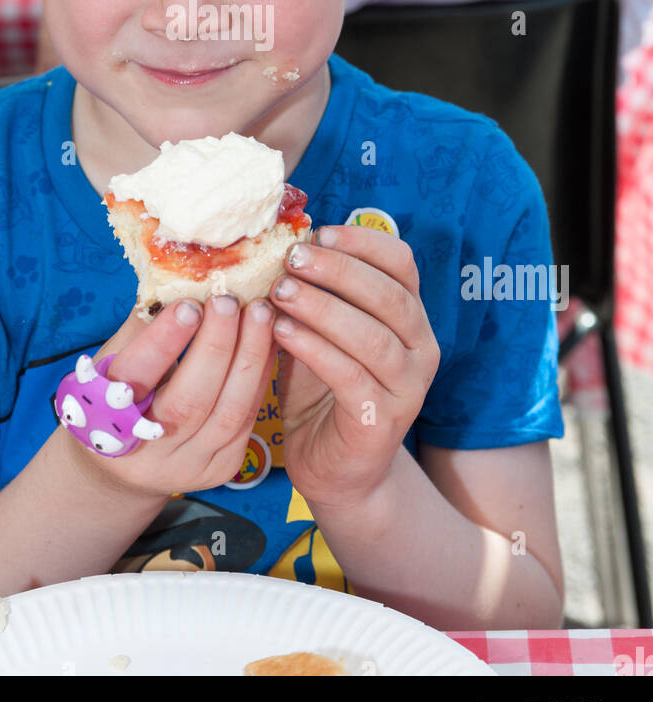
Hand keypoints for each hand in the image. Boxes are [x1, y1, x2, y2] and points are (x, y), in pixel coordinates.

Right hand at [74, 293, 276, 497]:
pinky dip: (261, 375)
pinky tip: (269, 340)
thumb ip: (142, 324)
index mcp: (105, 421)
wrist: (125, 465)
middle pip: (190, 402)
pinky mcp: (222, 468)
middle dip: (216, 346)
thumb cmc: (114, 394)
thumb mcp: (113, 360)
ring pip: (230, 412)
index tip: (189, 302)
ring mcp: (188, 467)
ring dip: (250, 357)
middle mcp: (147, 453)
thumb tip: (174, 272)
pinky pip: (249, 418)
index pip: (137, 378)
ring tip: (260, 312)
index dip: (164, 341)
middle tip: (229, 299)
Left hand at [269, 226, 439, 507]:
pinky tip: (281, 332)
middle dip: (338, 270)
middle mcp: (420, 348)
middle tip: (291, 258)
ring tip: (280, 292)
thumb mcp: (322, 331)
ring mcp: (407, 387)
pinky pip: (349, 375)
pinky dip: (314, 348)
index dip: (363, 243)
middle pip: (389, 296)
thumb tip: (281, 242)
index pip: (403, 264)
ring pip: (372, 336)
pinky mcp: (381, 420)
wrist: (337, 470)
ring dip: (322, 308)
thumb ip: (316, 292)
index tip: (320, 231)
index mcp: (410, 317)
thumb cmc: (323, 389)